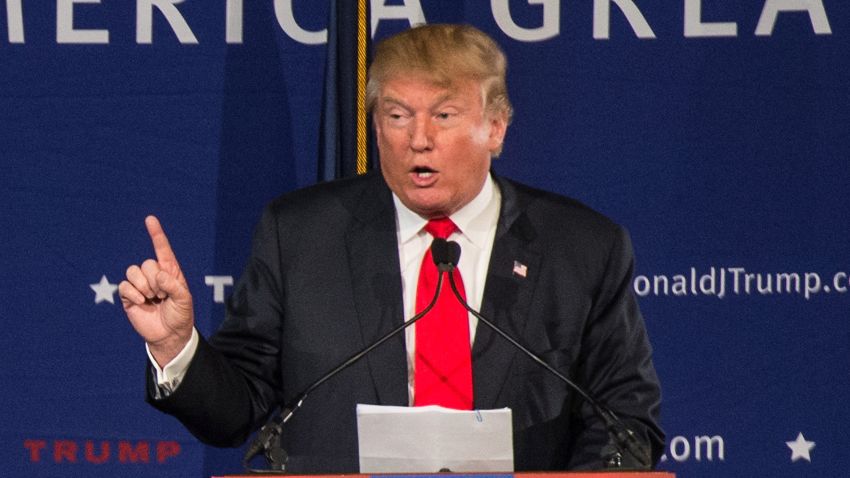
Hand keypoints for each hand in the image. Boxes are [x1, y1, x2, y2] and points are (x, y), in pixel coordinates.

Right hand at [119, 215, 194, 366]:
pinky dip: (134, 294)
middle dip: (155, 280)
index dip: (156, 234)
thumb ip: (174, 285)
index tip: (150, 219)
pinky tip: (142, 303)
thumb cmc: (180, 315)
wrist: (169, 335)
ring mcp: (140, 285)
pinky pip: (124, 286)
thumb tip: (158, 276)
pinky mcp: (129, 296)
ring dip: (144, 286)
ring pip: (133, 272)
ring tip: (153, 299)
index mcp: (170, 272)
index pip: (162, 249)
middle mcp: (154, 275)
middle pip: (146, 263)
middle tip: (162, 295)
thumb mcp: (184, 300)